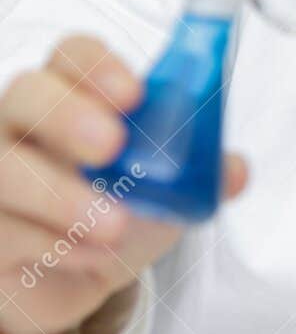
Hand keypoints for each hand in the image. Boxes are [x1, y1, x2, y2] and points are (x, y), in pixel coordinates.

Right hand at [0, 36, 247, 333]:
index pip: (72, 57)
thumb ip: (200, 173)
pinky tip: (92, 255)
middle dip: (67, 116)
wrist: (77, 276)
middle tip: (112, 146)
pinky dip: (56, 245)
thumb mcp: (167, 190)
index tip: (134, 93)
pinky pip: (7, 231)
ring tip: (114, 225)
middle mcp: (23, 125)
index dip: (98, 66)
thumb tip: (233, 170)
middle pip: (24, 95)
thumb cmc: (116, 208)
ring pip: (6, 170)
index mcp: (72, 95)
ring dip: (63, 197)